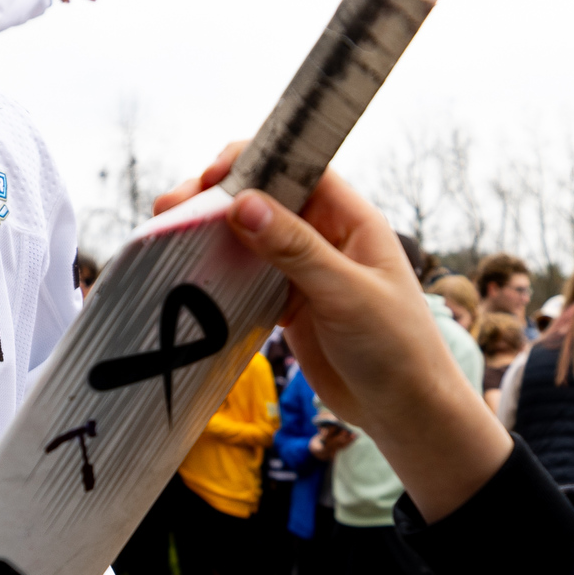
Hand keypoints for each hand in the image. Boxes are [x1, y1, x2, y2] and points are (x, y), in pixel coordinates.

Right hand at [158, 146, 505, 521]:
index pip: (297, 168)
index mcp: (351, 220)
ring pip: (250, 238)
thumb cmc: (397, 348)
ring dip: (211, 234)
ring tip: (166, 236)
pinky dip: (219, 273)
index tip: (212, 175)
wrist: (407, 413)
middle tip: (171, 208)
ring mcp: (306, 271)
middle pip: (265, 199)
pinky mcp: (290, 305)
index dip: (253, 162)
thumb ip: (295, 249)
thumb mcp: (346, 294)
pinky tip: (189, 274)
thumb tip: (243, 204)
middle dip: (218, 197)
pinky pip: (248, 278)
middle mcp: (326, 237)